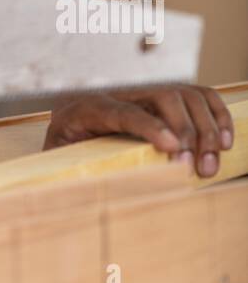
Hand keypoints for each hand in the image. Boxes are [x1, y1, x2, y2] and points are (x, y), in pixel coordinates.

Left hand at [43, 85, 234, 177]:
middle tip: (198, 168)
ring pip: (185, 94)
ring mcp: (144, 88)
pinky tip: (224, 141)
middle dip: (187, 132)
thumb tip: (75, 194)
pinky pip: (197, 94)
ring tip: (209, 164)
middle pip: (163, 97)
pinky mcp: (163, 94)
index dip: (150, 126)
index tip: (173, 148)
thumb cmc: (66, 145)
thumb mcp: (58, 158)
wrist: (67, 120)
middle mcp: (118, 91)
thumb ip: (67, 170)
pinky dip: (216, 114)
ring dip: (206, 128)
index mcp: (88, 107)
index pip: (123, 110)